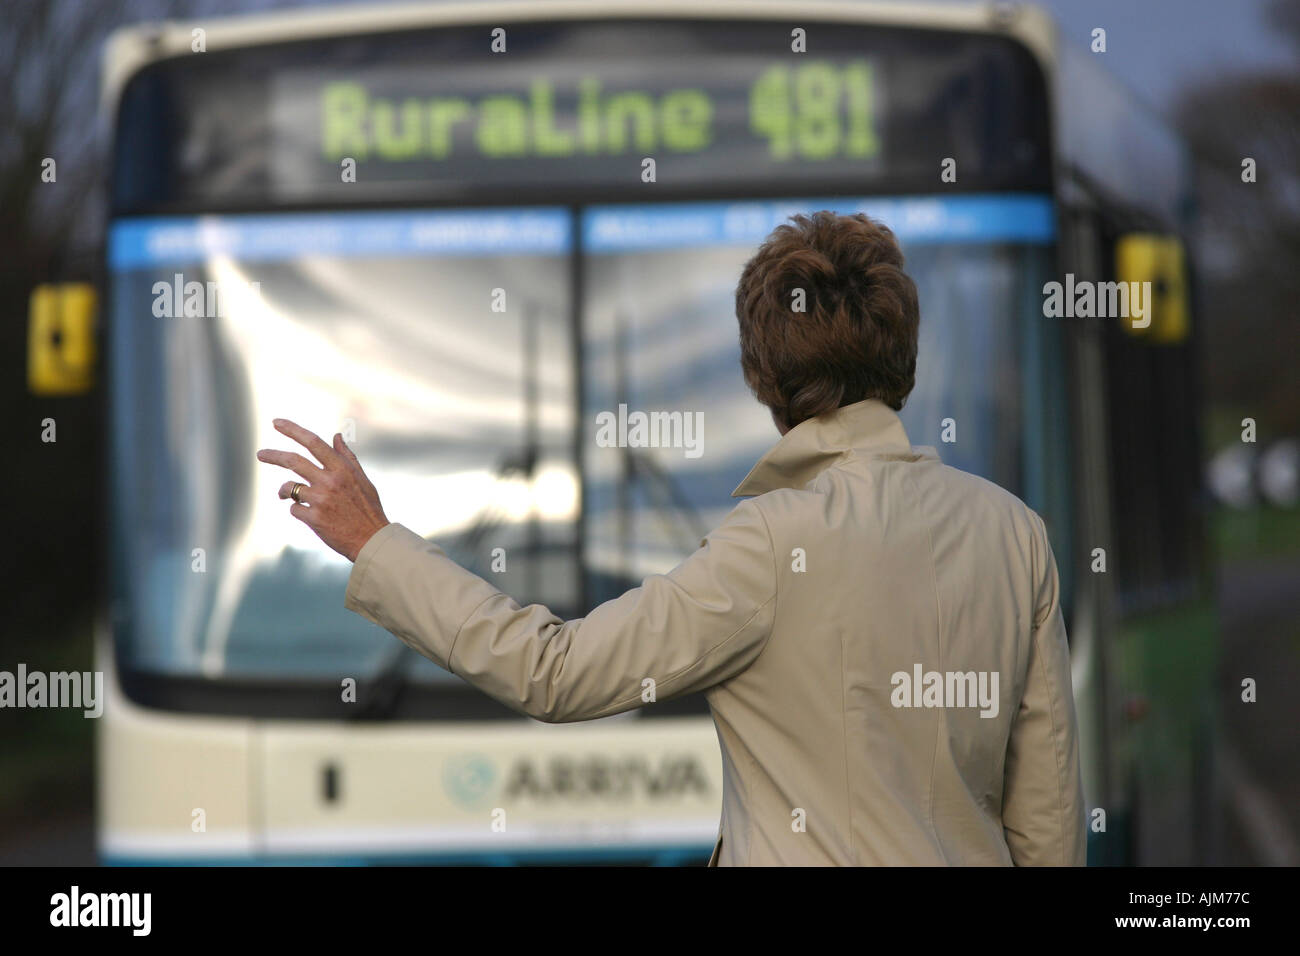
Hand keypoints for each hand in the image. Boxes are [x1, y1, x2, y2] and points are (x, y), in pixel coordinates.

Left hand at [256, 418, 389, 561]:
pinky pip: (294, 509)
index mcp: (342, 469)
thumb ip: (347, 457)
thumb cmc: (368, 508)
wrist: (371, 540)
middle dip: (273, 456)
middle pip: (293, 461)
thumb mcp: (362, 479)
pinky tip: (311, 516)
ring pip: (289, 488)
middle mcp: (330, 481)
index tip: (276, 423)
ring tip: (284, 495)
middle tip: (260, 454)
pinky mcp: (314, 518)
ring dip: (284, 491)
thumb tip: (337, 435)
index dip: (293, 430)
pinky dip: (298, 510)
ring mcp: (321, 500)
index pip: (313, 442)